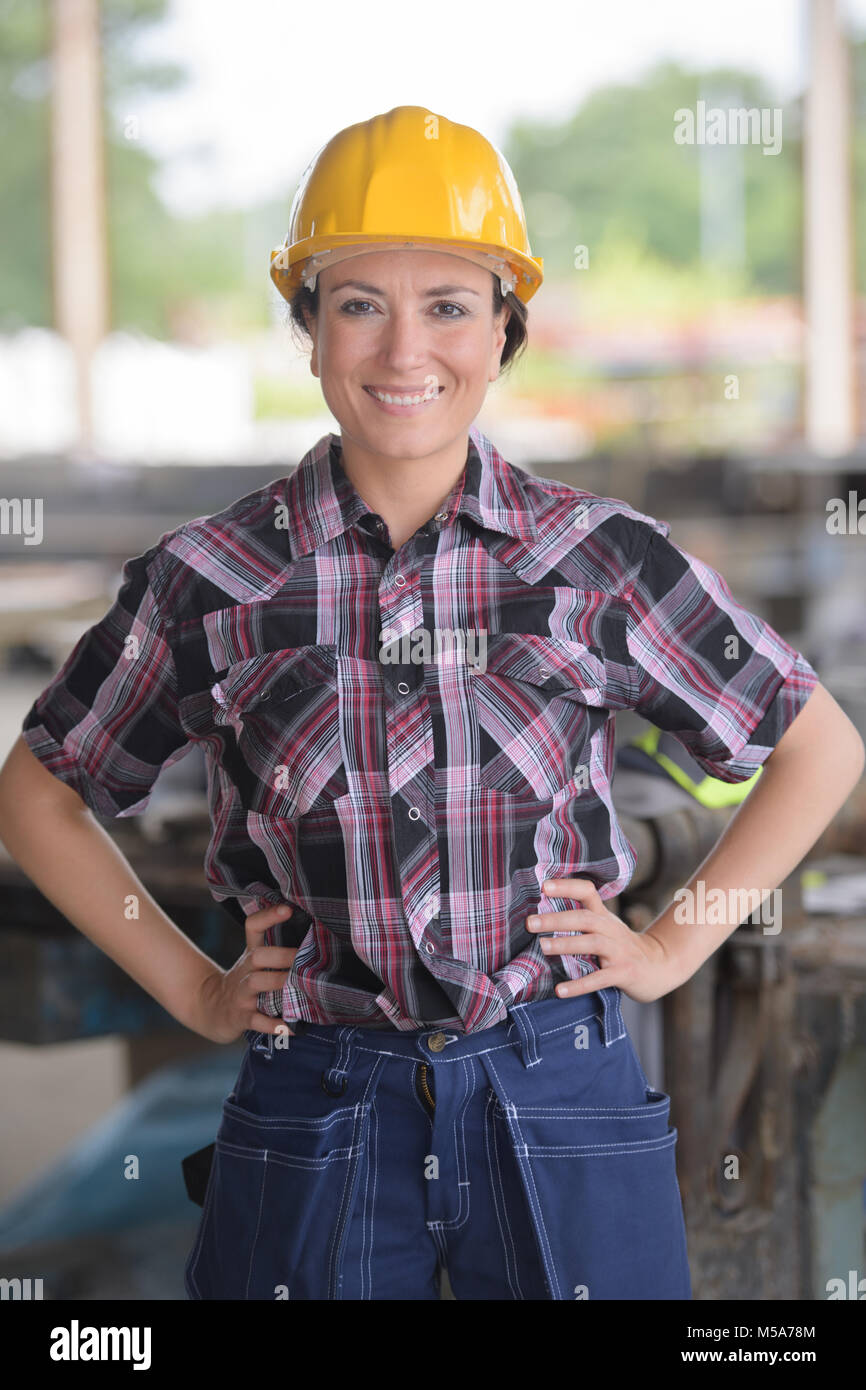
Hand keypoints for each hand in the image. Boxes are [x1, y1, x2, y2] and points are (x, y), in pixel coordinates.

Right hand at [191, 902, 298, 1043]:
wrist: (211, 1009)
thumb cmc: (243, 983)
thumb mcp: (252, 963)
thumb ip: (277, 952)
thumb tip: (318, 939)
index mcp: (250, 955)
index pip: (253, 927)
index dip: (268, 916)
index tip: (288, 909)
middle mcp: (244, 971)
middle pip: (258, 955)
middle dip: (281, 954)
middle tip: (304, 956)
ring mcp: (241, 995)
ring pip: (255, 984)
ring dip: (278, 983)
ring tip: (300, 986)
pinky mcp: (241, 1017)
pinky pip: (257, 1021)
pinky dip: (274, 1025)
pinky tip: (292, 1028)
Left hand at [526, 877, 674, 1003]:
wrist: (660, 967)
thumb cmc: (622, 948)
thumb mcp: (606, 928)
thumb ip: (581, 922)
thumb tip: (539, 917)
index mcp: (604, 917)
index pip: (587, 892)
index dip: (567, 887)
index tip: (543, 885)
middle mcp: (611, 929)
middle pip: (584, 918)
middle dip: (556, 919)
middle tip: (530, 922)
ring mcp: (619, 951)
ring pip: (592, 943)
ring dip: (567, 944)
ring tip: (543, 947)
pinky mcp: (624, 973)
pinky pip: (600, 978)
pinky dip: (579, 985)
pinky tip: (560, 990)